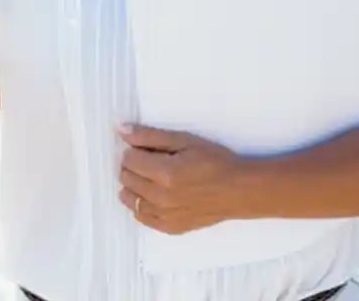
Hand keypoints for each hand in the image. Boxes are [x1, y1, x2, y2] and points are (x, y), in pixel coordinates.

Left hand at [117, 125, 254, 234]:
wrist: (238, 190)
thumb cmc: (214, 161)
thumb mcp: (184, 140)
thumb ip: (150, 136)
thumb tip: (121, 131)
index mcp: (165, 173)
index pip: (128, 159)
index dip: (135, 150)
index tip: (147, 149)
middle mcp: (161, 197)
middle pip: (126, 177)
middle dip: (134, 166)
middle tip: (152, 162)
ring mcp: (164, 216)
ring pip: (129, 197)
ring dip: (134, 185)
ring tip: (152, 178)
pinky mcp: (169, 228)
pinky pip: (140, 216)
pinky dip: (141, 204)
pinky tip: (153, 195)